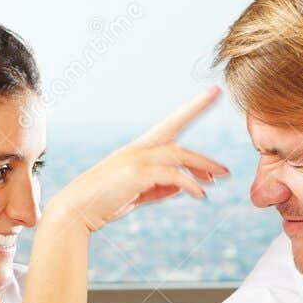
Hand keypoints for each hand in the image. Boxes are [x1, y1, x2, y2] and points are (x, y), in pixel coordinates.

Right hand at [43, 87, 227, 232]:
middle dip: (205, 157)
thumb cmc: (105, 201)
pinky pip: (172, 175)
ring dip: (202, 167)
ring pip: (179, 156)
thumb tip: (184, 186)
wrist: (77, 210)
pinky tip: (200, 194)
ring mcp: (137, 158)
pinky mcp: (137, 172)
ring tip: (219, 180)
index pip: (172, 122)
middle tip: (225, 171)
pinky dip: (189, 184)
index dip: (194, 107)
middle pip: (180, 145)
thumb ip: (162, 187)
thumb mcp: (139, 193)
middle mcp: (140, 149)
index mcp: (140, 150)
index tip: (213, 93)